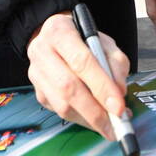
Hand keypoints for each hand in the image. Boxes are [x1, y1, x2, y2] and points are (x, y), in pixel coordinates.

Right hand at [26, 12, 128, 139]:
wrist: (56, 39)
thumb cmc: (82, 39)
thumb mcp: (104, 41)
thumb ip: (115, 63)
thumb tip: (119, 91)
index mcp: (59, 31)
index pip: (81, 61)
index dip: (101, 86)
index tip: (118, 106)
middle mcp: (42, 51)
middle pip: (68, 87)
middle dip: (95, 110)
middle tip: (116, 122)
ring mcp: (36, 74)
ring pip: (61, 104)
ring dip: (89, 118)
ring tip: (109, 123)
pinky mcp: (38, 92)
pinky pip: (60, 112)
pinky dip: (81, 119)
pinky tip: (94, 118)